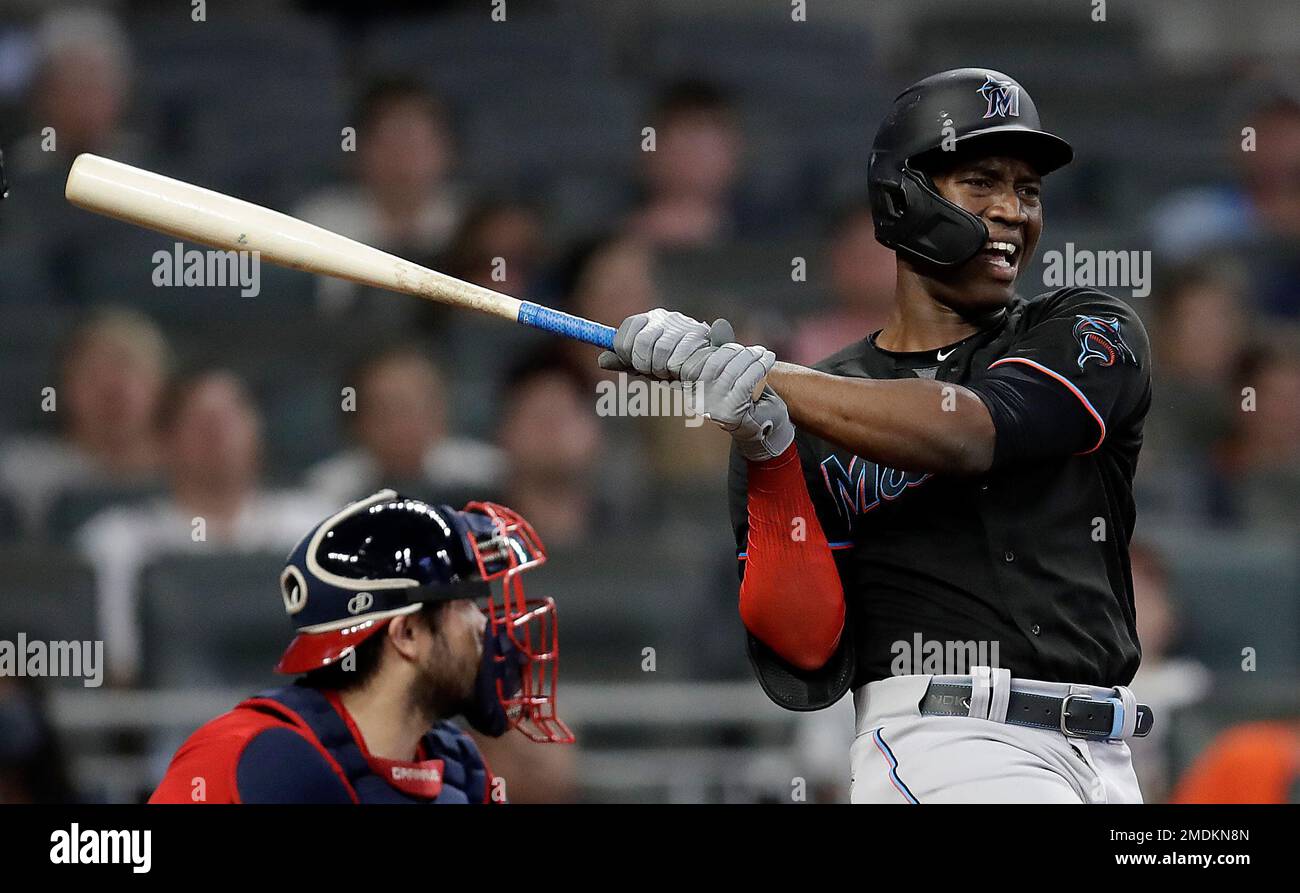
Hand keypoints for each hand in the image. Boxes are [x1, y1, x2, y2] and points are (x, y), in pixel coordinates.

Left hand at [597, 309, 709, 380]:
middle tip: (655, 370)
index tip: (633, 363)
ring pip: (662, 352)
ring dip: (663, 369)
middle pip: (643, 342)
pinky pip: (681, 359)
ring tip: (672, 371)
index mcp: (649, 320)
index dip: (625, 350)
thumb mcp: (644, 366)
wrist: (707, 371)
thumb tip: (601, 361)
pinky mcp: (703, 337)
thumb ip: (624, 362)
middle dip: (645, 363)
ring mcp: (685, 326)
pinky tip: (686, 370)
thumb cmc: (672, 367)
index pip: (628, 328)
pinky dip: (680, 371)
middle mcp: (666, 318)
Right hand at [681, 319, 794, 462]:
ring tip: (765, 354)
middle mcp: (696, 400)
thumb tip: (718, 324)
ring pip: (731, 371)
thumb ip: (723, 350)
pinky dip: (759, 368)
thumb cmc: (747, 397)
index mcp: (691, 389)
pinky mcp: (730, 414)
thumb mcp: (732, 370)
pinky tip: (767, 361)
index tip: (737, 347)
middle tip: (756, 350)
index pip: (698, 360)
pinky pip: (745, 383)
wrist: (766, 427)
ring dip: (751, 359)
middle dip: (738, 353)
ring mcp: (712, 409)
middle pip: (714, 363)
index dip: (720, 349)